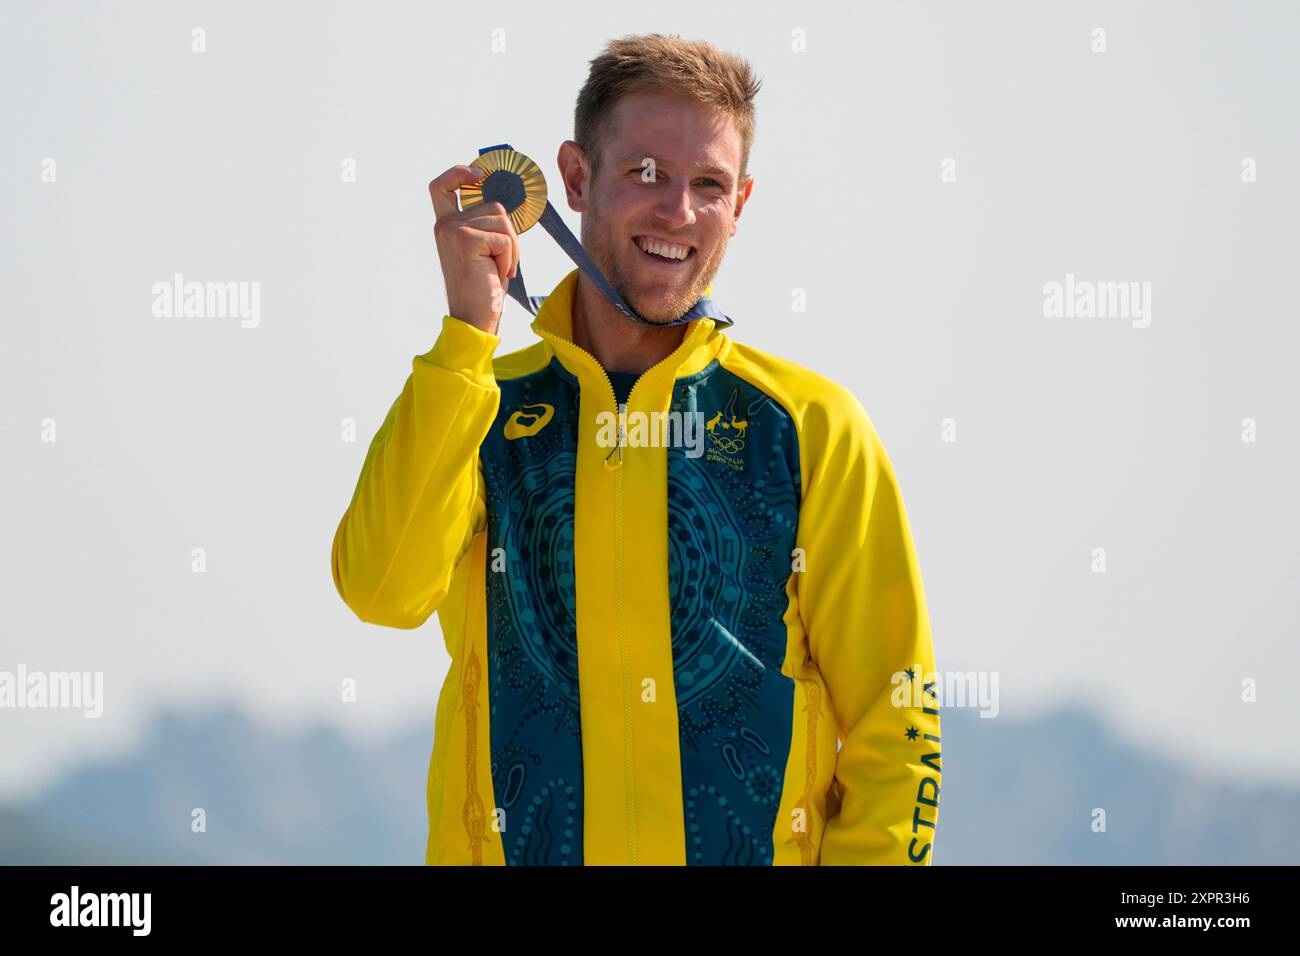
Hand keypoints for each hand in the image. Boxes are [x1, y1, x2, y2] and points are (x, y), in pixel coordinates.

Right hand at [428, 165, 520, 334]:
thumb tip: (502, 203)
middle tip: (500, 262)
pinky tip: (496, 273)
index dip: (458, 173)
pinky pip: (504, 238)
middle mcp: (445, 225)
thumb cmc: (483, 286)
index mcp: (446, 225)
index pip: (440, 187)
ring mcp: (453, 230)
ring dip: (510, 247)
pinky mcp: (466, 240)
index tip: (479, 173)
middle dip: (508, 234)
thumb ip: (484, 225)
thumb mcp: (481, 249)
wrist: (473, 317)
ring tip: (496, 268)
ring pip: (502, 220)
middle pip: (494, 206)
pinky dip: (509, 257)